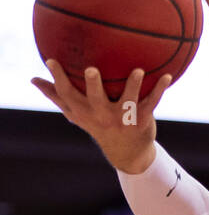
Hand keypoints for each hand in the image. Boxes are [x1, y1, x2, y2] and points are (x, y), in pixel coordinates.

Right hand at [31, 63, 171, 172]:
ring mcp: (123, 119)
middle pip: (96, 100)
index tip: (51, 60)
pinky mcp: (142, 120)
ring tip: (138, 70)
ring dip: (134, 86)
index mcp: (85, 112)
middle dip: (93, 86)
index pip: (67, 95)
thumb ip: (57, 97)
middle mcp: (102, 116)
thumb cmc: (99, 126)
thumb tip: (34, 80)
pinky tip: (168, 76)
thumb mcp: (77, 114)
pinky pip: (152, 103)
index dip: (58, 79)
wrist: (128, 154)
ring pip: (128, 101)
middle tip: (92, 70)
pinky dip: (160, 89)